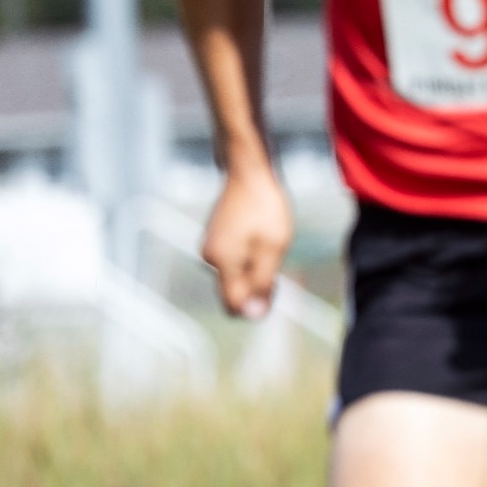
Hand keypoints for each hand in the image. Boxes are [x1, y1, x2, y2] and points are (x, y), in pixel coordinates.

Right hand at [201, 165, 292, 318]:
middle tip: (276, 257)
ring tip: (268, 240)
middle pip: (234, 291)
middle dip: (257, 286)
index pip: (234, 306)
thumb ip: (261, 283)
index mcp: (222, 263)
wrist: (249, 171)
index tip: (276, 282)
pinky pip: (234, 260)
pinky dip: (250, 256)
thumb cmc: (264, 208)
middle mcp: (210, 258)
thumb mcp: (273, 248)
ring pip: (236, 274)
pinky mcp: (216, 237)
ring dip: (255, 268)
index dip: (257, 306)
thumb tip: (251, 315)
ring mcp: (211, 246)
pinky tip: (261, 234)